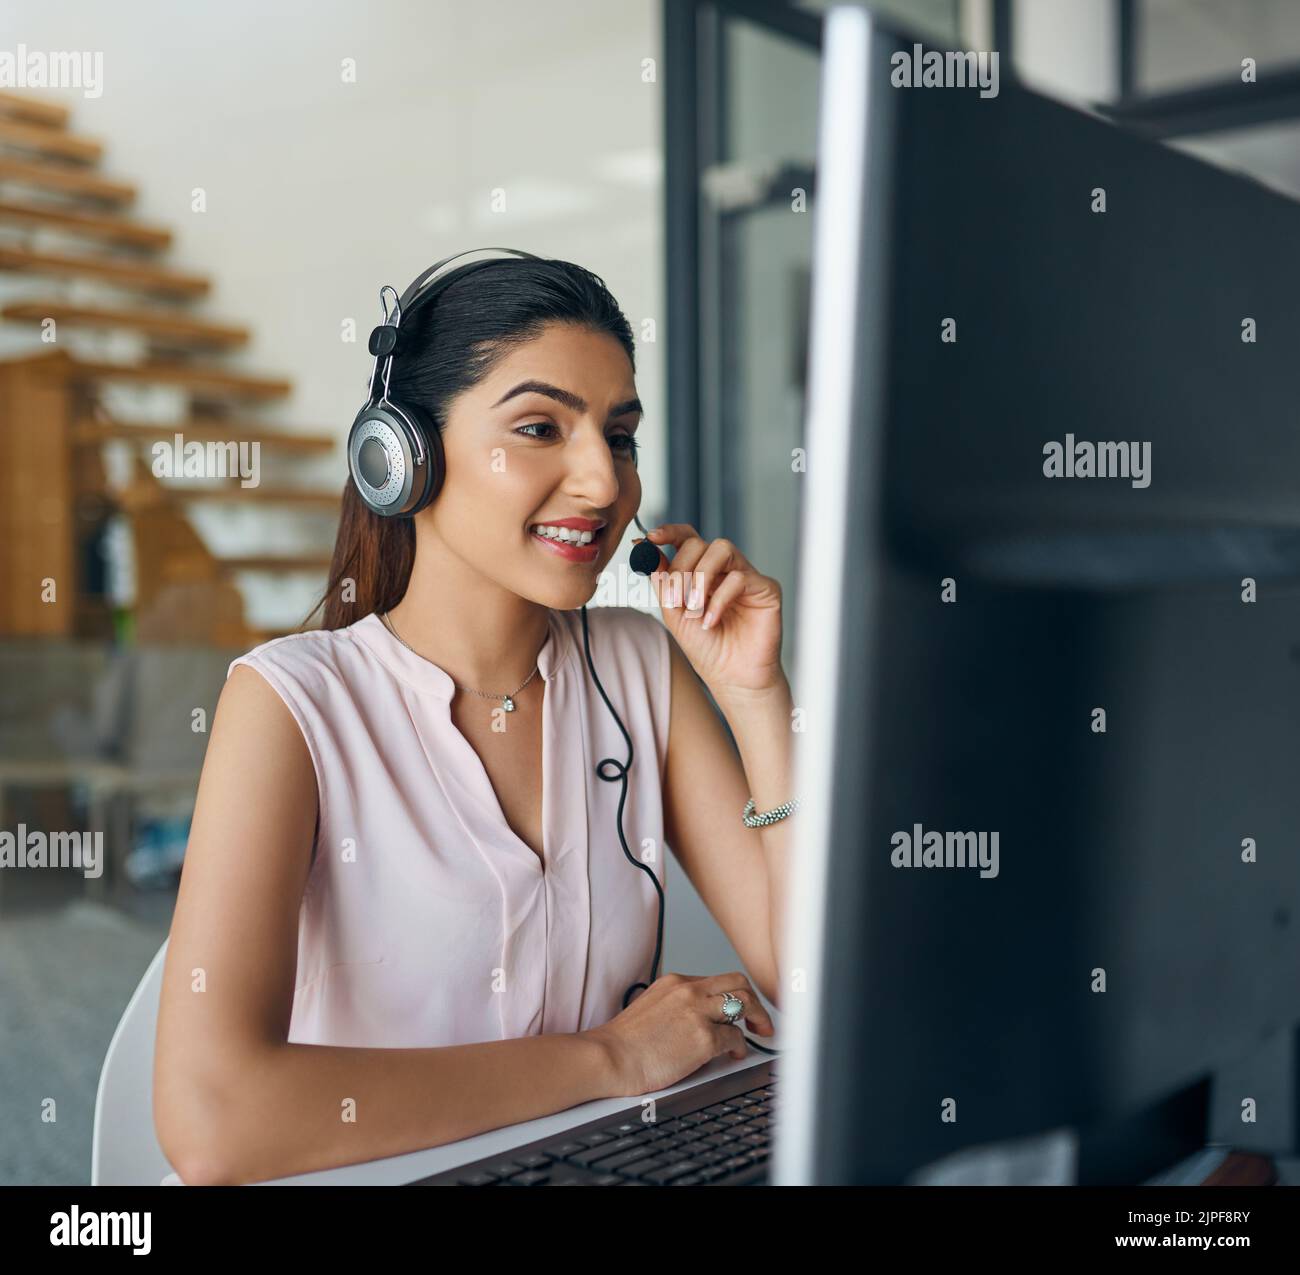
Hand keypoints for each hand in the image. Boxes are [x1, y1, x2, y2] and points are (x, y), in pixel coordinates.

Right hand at [585, 972, 776, 1097]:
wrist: (611, 1057)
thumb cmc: (624, 1042)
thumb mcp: (651, 1006)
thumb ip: (676, 1005)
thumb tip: (697, 1018)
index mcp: (675, 982)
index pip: (716, 980)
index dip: (734, 995)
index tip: (742, 1007)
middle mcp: (689, 991)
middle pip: (738, 983)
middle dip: (755, 1001)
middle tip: (761, 1019)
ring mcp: (697, 1013)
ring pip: (743, 1004)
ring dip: (757, 1019)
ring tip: (758, 1032)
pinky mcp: (703, 1038)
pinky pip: (735, 1038)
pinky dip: (740, 1047)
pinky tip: (734, 1054)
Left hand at [636, 524, 784, 696]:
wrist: (732, 677)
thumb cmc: (707, 648)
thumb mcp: (674, 613)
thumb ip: (663, 581)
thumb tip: (644, 549)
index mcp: (701, 571)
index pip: (686, 539)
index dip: (668, 532)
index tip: (650, 537)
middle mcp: (724, 569)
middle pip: (699, 542)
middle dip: (681, 568)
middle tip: (676, 599)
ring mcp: (746, 576)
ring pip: (721, 549)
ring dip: (699, 577)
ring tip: (692, 607)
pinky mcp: (766, 588)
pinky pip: (739, 577)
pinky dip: (719, 599)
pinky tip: (710, 621)